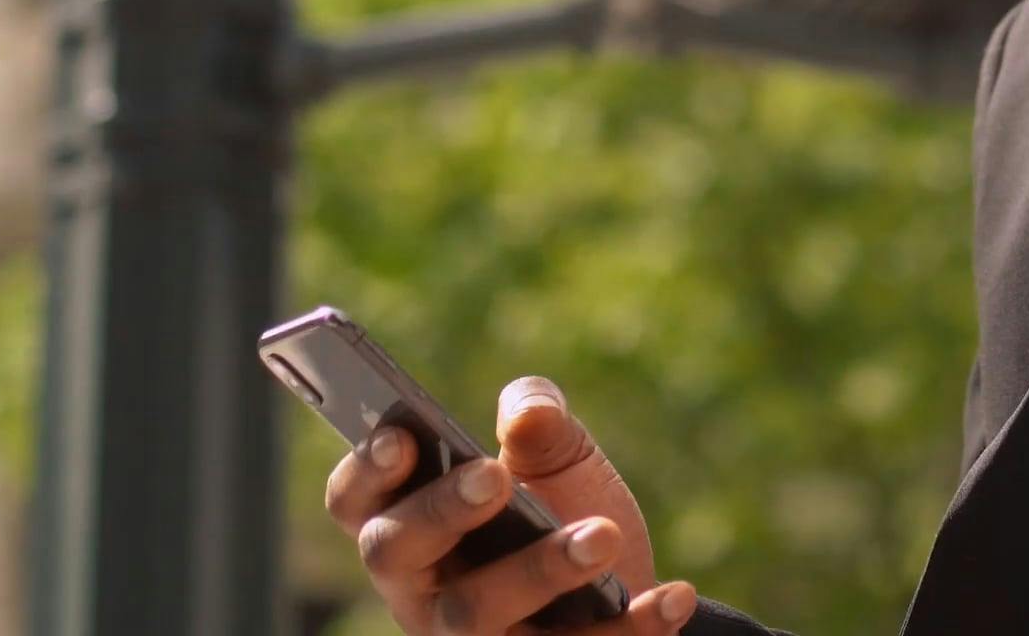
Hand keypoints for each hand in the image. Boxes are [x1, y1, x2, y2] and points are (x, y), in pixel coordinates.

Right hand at [322, 374, 699, 634]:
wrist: (627, 585)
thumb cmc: (565, 509)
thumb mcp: (557, 458)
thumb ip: (538, 422)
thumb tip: (529, 413)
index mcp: (410, 523)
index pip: (355, 501)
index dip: (365, 471)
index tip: (402, 437)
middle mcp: (422, 589)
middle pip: (397, 553)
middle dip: (440, 512)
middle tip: (495, 478)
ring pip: (476, 615)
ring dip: (540, 571)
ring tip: (604, 534)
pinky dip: (627, 626)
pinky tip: (672, 594)